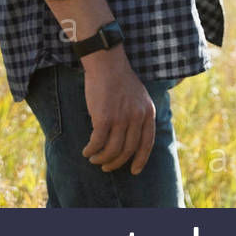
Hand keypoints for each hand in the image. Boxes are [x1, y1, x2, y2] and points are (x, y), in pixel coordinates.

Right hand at [80, 46, 155, 174]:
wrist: (107, 64)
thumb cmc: (120, 80)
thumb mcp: (139, 97)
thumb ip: (139, 115)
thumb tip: (132, 138)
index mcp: (148, 112)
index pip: (147, 143)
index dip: (141, 160)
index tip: (133, 171)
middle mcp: (137, 117)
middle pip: (128, 150)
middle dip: (116, 163)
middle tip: (106, 166)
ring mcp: (121, 118)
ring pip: (112, 150)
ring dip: (101, 159)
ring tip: (94, 159)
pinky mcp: (104, 117)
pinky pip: (97, 143)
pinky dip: (91, 150)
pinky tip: (86, 151)